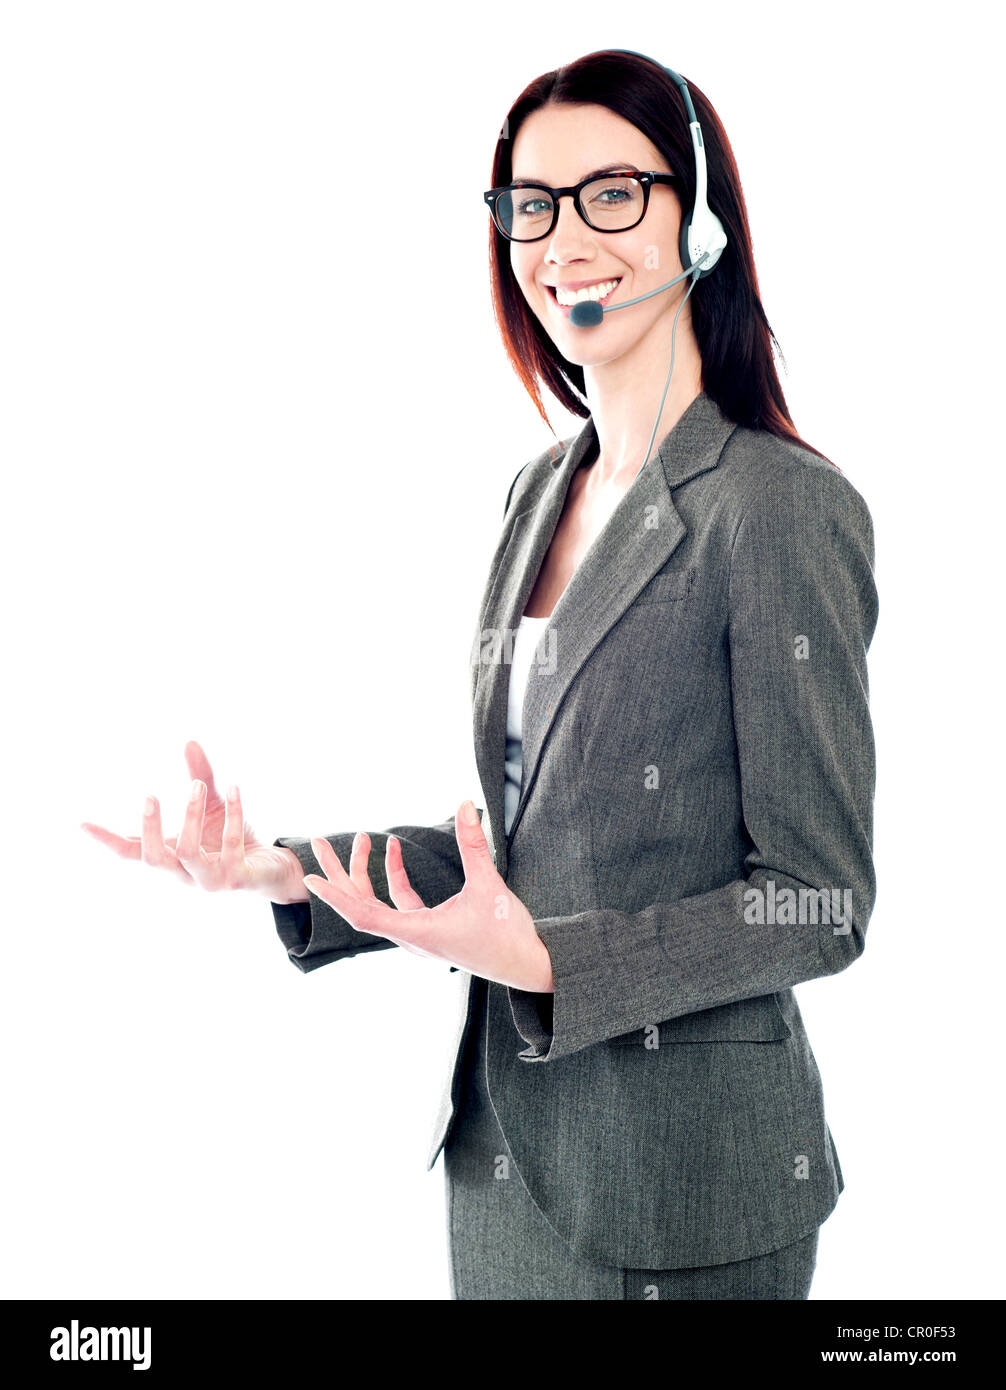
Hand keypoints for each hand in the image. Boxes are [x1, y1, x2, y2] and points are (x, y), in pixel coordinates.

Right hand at [80, 739, 301, 899]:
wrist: (270, 870)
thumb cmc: (231, 840)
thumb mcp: (212, 805)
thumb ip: (200, 777)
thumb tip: (189, 741)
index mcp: (169, 857)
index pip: (131, 852)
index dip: (107, 840)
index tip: (82, 823)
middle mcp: (183, 874)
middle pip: (153, 858)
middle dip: (149, 827)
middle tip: (149, 795)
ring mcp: (208, 879)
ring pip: (187, 853)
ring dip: (191, 816)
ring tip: (197, 785)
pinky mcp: (236, 878)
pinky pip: (230, 845)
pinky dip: (232, 813)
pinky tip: (233, 788)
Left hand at [304, 800, 553, 992]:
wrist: (528, 965)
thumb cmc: (507, 933)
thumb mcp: (487, 884)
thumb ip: (474, 844)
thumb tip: (466, 804)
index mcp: (418, 933)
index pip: (363, 915)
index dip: (335, 896)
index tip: (311, 878)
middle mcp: (411, 937)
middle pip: (362, 906)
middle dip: (339, 874)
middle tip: (319, 842)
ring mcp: (418, 935)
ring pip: (379, 904)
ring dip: (367, 873)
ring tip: (362, 838)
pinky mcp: (430, 930)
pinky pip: (400, 904)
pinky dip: (394, 879)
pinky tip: (394, 851)